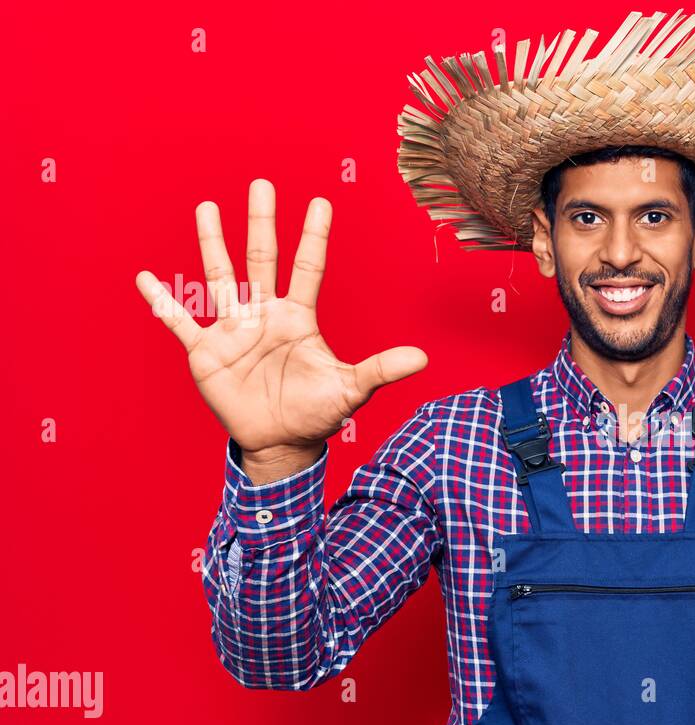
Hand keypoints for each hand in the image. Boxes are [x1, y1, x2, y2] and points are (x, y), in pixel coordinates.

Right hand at [134, 179, 427, 458]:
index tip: (321, 202)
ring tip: (207, 207)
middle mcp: (265, 315)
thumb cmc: (316, 413)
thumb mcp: (351, 389)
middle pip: (262, 259)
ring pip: (220, 278)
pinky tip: (145, 278)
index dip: (314, 237)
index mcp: (298, 318)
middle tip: (262, 184)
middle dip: (262, 223)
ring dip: (212, 244)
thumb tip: (423, 358)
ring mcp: (233, 330)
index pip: (308, 268)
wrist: (280, 443)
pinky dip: (162, 302)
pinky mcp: (206, 353)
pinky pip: (179, 322)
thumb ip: (381, 369)